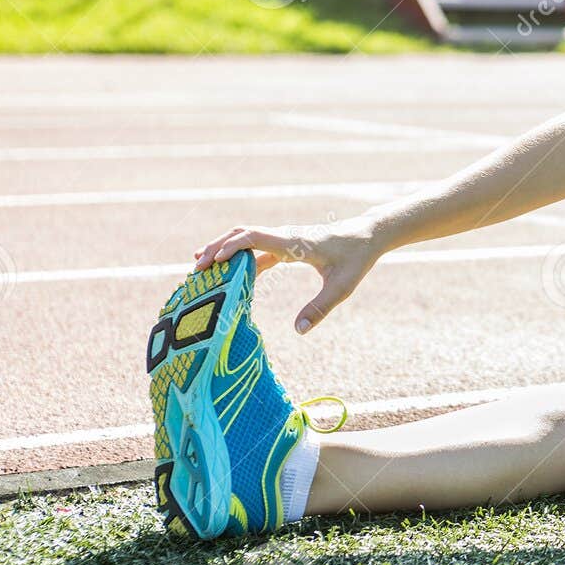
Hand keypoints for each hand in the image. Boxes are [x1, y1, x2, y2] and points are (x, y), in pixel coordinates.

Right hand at [192, 218, 380, 333]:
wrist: (368, 235)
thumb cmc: (357, 259)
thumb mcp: (342, 287)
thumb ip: (320, 308)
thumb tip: (299, 331)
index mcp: (295, 243)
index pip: (255, 237)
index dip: (232, 247)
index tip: (213, 260)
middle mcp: (285, 237)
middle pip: (242, 234)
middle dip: (217, 247)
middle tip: (196, 267)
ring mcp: (284, 240)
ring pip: (246, 239)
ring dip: (224, 249)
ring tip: (201, 269)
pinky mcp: (287, 246)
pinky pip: (257, 248)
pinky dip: (239, 257)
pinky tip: (226, 272)